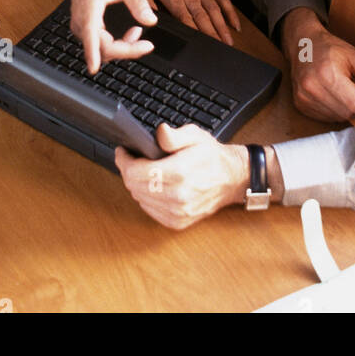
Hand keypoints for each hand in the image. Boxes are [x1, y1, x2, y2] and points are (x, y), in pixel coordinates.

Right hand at [66, 0, 156, 74]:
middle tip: (147, 45)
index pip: (89, 33)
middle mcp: (81, 20)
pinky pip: (101, 45)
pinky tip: (131, 34)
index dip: (91, 52)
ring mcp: (81, 27)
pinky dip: (118, 44)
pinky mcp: (85, 30)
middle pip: (101, 48)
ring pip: (102, 50)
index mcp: (89, 6)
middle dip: (126, 50)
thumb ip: (138, 1)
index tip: (93, 68)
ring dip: (123, 47)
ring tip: (138, 33)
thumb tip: (150, 21)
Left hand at [115, 122, 249, 229]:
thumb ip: (174, 134)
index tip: (122, 152)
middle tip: (130, 159)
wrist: (232, 179)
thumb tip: (160, 133)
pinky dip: (145, 198)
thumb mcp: (195, 135)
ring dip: (136, 185)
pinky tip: (151, 187)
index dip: (124, 160)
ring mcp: (177, 212)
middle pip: (135, 186)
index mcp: (180, 173)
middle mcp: (177, 196)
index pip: (136, 172)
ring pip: (140, 199)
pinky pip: (149, 211)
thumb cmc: (212, 157)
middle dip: (128, 171)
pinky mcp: (177, 222)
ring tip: (141, 171)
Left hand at [139, 0, 240, 44]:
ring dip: (223, 28)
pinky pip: (224, 0)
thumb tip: (147, 19)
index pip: (185, 19)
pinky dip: (231, 13)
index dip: (194, 32)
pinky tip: (235, 25)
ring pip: (215, 12)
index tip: (201, 44)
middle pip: (203, 18)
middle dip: (212, 35)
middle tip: (219, 49)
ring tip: (228, 42)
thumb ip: (146, 3)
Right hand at [281, 7, 354, 122]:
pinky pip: (326, 118)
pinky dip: (336, 112)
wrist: (303, 44)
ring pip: (338, 118)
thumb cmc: (331, 48)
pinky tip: (336, 97)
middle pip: (348, 113)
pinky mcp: (300, 105)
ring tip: (348, 93)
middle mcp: (312, 88)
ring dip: (348, 111)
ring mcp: (304, 98)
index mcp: (327, 74)